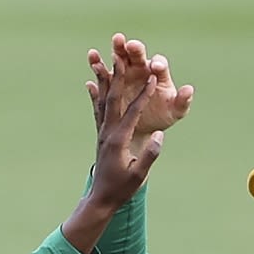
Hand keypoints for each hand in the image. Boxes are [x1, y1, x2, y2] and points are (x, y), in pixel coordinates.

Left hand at [60, 70, 165, 252]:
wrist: (100, 198)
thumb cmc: (122, 189)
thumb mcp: (139, 175)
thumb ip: (150, 155)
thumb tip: (160, 135)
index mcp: (118, 140)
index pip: (133, 112)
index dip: (144, 94)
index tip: (153, 77)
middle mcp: (108, 132)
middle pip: (114, 98)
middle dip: (119, 76)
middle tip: (122, 54)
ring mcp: (102, 132)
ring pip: (104, 100)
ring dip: (107, 79)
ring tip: (107, 60)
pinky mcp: (101, 135)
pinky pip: (98, 109)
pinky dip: (97, 94)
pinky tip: (93, 82)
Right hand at [87, 34, 193, 141]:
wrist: (144, 127)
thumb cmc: (163, 116)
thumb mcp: (175, 111)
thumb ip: (182, 101)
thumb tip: (189, 89)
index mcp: (158, 74)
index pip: (159, 64)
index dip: (157, 64)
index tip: (155, 67)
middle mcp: (141, 68)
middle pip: (137, 54)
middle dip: (133, 49)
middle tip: (130, 45)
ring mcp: (126, 73)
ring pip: (118, 59)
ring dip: (112, 52)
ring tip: (103, 49)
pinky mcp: (113, 82)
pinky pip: (104, 73)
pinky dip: (98, 66)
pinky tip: (92, 60)